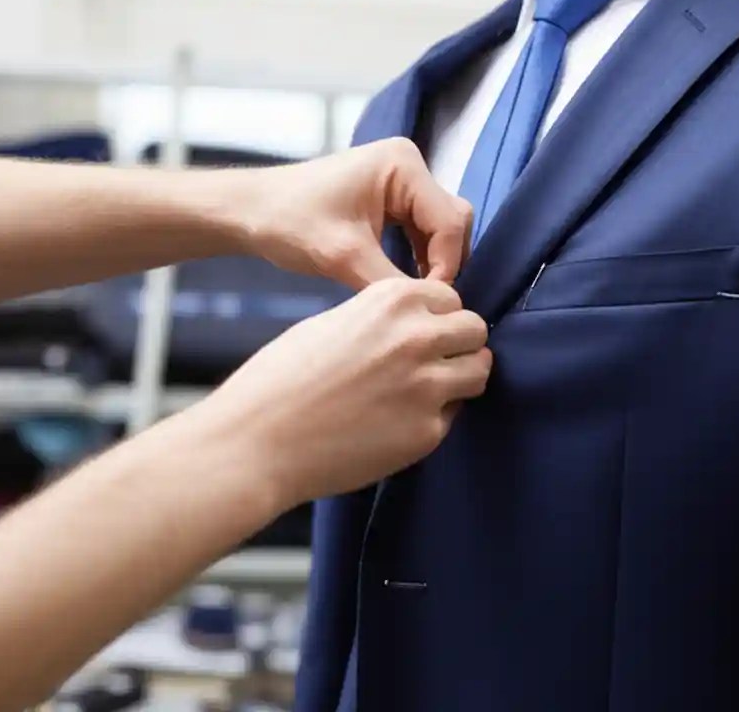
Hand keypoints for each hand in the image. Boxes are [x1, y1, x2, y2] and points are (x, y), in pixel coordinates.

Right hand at [190, 277, 491, 507]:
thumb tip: (414, 324)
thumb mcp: (332, 323)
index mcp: (392, 300)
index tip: (421, 334)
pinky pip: (453, 416)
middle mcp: (418, 336)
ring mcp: (428, 385)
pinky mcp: (429, 431)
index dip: (437, 317)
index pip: (450, 298)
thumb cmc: (281, 380)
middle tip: (432, 364)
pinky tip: (397, 424)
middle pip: (474, 330)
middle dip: (458, 345)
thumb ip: (380, 319)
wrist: (258, 441)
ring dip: (460, 379)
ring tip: (424, 393)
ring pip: (479, 371)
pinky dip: (435, 419)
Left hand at [220, 138, 473, 287]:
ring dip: (431, 264)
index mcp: (403, 166)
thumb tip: (432, 313)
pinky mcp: (391, 198)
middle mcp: (409, 166)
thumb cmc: (288, 223)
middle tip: (424, 303)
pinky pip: (421, 231)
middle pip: (451, 222)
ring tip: (414, 298)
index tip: (428, 303)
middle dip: (443, 264)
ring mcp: (401, 181)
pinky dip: (418, 258)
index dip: (446, 266)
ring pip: (440, 230)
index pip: (450, 221)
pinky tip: (404, 284)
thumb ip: (393, 283)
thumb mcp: (343, 257)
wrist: (247, 211)